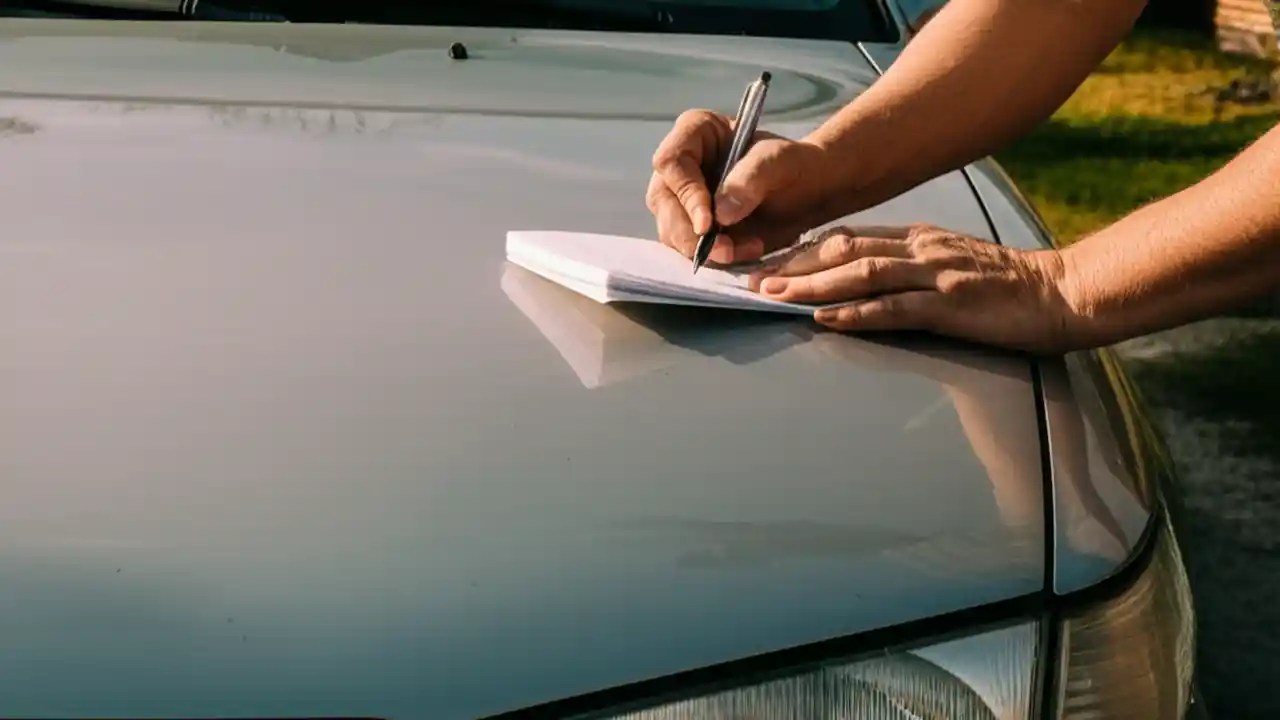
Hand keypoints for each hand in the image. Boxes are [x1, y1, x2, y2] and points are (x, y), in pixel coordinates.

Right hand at [645, 109, 829, 264]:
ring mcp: (680, 198)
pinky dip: (713, 259)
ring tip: (749, 248)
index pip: (671, 162)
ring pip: (671, 231)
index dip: (685, 194)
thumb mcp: (780, 162)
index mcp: (695, 132)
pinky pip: (687, 249)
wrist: (808, 193)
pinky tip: (744, 253)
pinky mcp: (690, 227)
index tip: (708, 224)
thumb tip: (719, 214)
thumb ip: (750, 180)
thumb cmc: (793, 165)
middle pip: (663, 202)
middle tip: (726, 250)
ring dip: (704, 250)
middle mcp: (679, 166)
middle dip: (691, 233)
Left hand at [748, 224, 1078, 353]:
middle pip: (843, 250)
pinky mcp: (951, 305)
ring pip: (859, 274)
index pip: (849, 239)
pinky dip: (854, 313)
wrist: (1066, 293)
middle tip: (750, 277)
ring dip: (811, 285)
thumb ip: (912, 268)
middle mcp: (921, 250)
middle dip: (793, 264)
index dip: (803, 251)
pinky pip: (893, 308)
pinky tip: (824, 318)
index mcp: (919, 239)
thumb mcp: (954, 266)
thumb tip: (868, 280)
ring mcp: (936, 276)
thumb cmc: (1010, 288)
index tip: (767, 262)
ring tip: (772, 294)